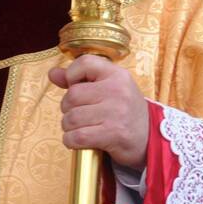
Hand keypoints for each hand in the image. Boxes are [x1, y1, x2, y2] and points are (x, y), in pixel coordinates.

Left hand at [47, 55, 149, 171]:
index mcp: (117, 75)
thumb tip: (52, 74)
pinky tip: (78, 141)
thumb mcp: (108, 89)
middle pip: (72, 95)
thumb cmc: (124, 111)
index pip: (85, 63)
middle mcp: (117, 90)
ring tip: (80, 128)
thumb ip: (80, 80)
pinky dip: (71, 141)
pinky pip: (77, 137)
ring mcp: (116, 112)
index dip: (72, 74)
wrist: (150, 139)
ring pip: (71, 118)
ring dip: (69, 127)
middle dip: (68, 108)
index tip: (75, 86)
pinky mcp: (113, 134)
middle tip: (79, 114)